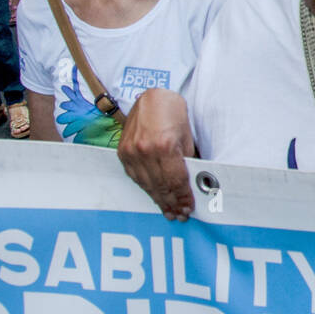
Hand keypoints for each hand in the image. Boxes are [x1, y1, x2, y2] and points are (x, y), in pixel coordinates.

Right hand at [116, 89, 195, 219]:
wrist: (150, 97)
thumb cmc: (173, 113)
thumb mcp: (187, 136)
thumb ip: (187, 161)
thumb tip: (192, 184)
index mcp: (165, 146)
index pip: (175, 181)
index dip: (182, 197)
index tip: (188, 208)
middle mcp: (145, 151)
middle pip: (160, 186)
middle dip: (171, 203)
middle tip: (179, 215)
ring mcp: (131, 152)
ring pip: (146, 185)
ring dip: (158, 200)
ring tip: (168, 211)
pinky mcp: (122, 152)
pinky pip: (134, 177)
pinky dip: (145, 188)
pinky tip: (154, 196)